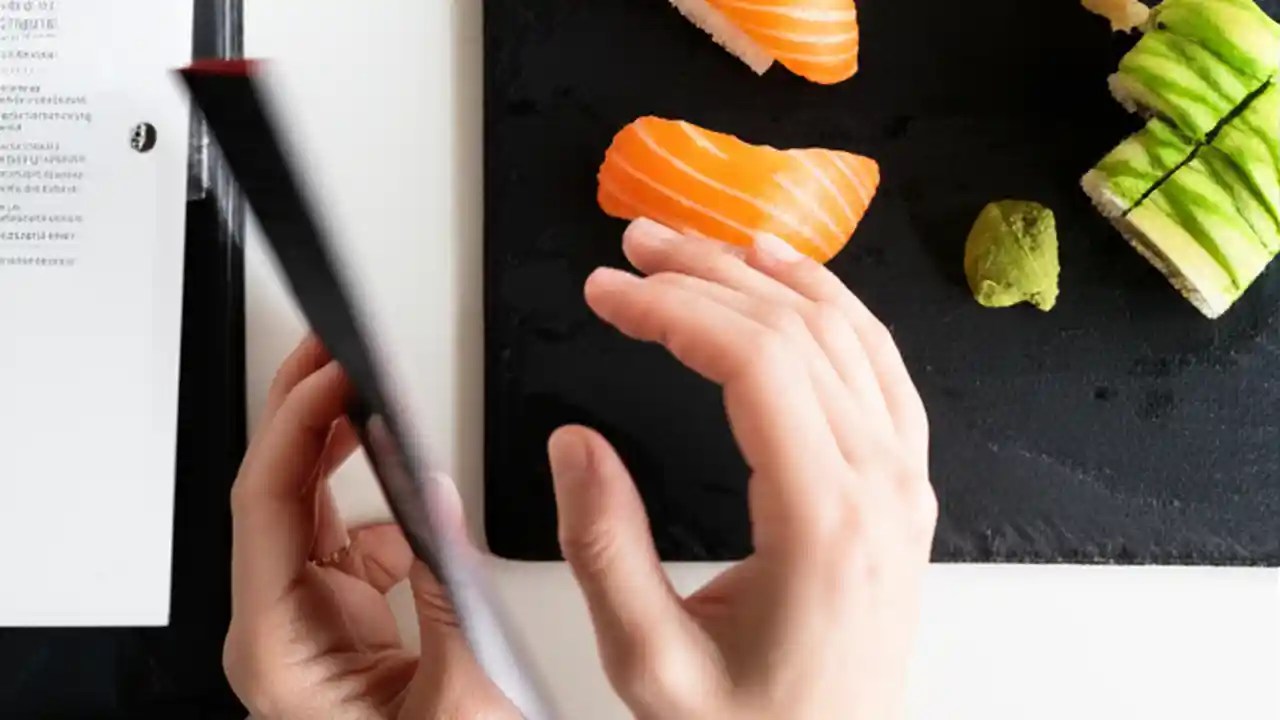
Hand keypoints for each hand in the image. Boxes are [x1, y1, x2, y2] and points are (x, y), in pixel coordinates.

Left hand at [223, 336, 517, 719]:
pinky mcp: (340, 614)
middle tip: (334, 346)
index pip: (266, 508)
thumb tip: (435, 493)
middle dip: (301, 410)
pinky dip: (372, 495)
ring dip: (332, 441)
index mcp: (281, 652)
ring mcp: (307, 618)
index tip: (336, 373)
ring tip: (364, 386)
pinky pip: (344, 532)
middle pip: (271, 491)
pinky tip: (400, 478)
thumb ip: (451, 591)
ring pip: (303, 504)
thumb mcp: (462, 690)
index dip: (295, 426)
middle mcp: (279, 629)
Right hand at [550, 219, 935, 719]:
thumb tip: (575, 446)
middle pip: (797, 331)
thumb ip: (605, 552)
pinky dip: (834, 309)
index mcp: (824, 523)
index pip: (754, 363)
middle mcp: (879, 489)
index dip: (672, 308)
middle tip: (633, 250)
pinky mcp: (901, 488)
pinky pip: (880, 367)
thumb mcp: (654, 666)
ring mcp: (902, 484)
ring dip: (766, 276)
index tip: (607, 292)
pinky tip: (791, 283)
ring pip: (846, 333)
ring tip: (697, 247)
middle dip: (705, 273)